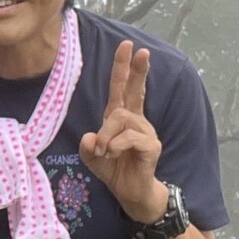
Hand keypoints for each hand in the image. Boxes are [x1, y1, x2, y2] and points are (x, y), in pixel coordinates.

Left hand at [79, 40, 164, 220]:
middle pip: (135, 90)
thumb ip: (87, 146)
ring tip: (104, 151)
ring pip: (121, 119)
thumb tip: (89, 137)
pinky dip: (115, 145)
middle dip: (137, 70)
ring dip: (106, 135)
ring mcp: (146, 131)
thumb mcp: (92, 157)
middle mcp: (135, 120)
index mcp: (120, 117)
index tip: (128, 46)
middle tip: (141, 50)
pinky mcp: (151, 145)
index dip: (124, 68)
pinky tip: (112, 154)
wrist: (129, 192)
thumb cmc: (113, 170)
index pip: (122, 88)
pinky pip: (129, 137)